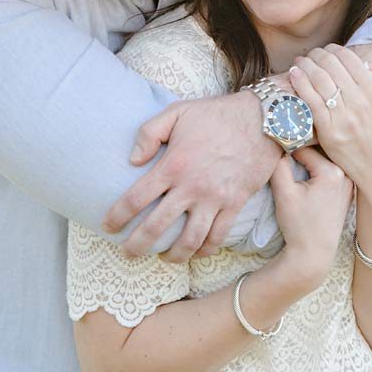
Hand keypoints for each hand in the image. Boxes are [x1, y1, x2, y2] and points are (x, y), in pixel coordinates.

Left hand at [102, 91, 281, 261]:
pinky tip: (196, 253)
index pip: (137, 198)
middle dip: (138, 244)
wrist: (263, 119)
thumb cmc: (217, 115)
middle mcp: (192, 187)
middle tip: (128, 253)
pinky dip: (205, 250)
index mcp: (173, 165)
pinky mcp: (235, 204)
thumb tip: (132, 160)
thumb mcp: (177, 112)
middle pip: (158, 227)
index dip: (118, 215)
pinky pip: (218, 236)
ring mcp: (215, 199)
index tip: (108, 226)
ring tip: (162, 259)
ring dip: (173, 255)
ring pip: (190, 240)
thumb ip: (149, 132)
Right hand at [270, 147, 352, 287]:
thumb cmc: (298, 225)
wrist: (313, 255)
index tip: (275, 146)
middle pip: (318, 151)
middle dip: (300, 150)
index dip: (287, 145)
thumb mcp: (284, 192)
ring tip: (293, 162)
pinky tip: (306, 177)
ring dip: (310, 160)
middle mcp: (346, 175)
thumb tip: (277, 143)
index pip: (304, 146)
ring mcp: (349, 184)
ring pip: (324, 162)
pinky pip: (330, 173)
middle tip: (284, 149)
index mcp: (332, 171)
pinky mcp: (346, 194)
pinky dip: (318, 171)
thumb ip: (279, 164)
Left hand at [288, 44, 371, 190]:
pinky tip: (294, 75)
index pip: (348, 58)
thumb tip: (369, 63)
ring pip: (318, 80)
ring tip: (299, 61)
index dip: (334, 49)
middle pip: (330, 65)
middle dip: (317, 55)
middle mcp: (358, 101)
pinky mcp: (329, 131)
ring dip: (305, 65)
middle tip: (311, 55)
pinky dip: (300, 84)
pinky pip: (311, 102)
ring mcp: (342, 117)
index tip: (327, 50)